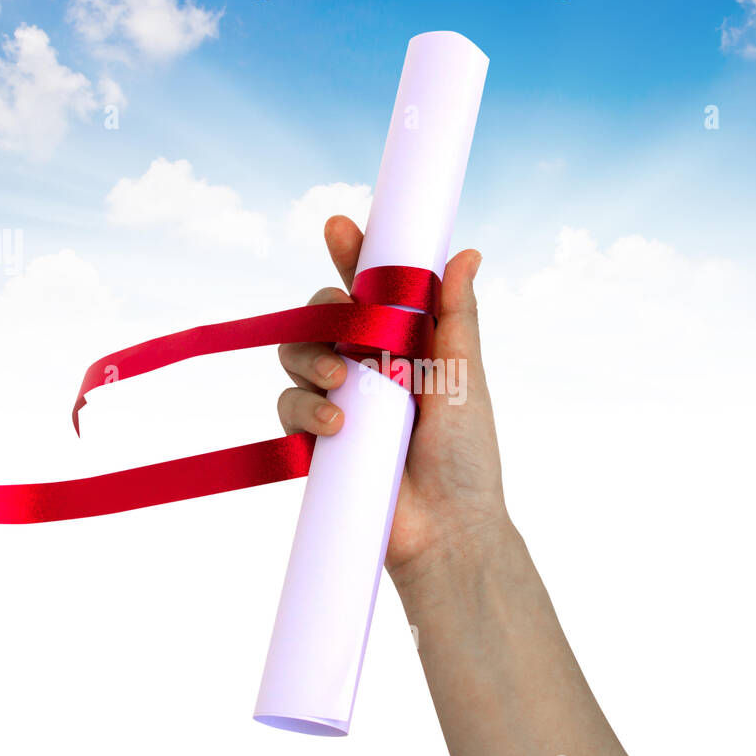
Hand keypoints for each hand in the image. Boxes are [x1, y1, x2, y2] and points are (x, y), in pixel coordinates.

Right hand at [276, 215, 510, 596]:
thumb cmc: (466, 457)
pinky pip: (288, 406)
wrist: (446, 529)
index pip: (371, 289)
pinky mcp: (315, 440)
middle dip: (322, 308)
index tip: (341, 226)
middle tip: (343, 320)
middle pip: (322, 314)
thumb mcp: (465, 377)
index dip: (352, 256)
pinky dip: (304, 408)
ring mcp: (338, 402)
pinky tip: (336, 426)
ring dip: (311, 359)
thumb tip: (467, 253)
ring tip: (342, 384)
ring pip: (296, 355)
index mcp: (404, 345)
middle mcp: (367, 367)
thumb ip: (456, 316)